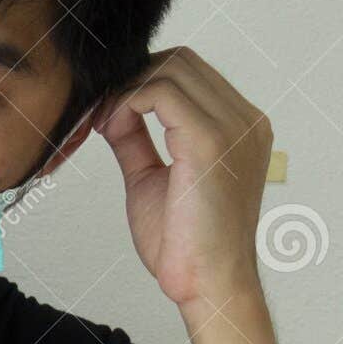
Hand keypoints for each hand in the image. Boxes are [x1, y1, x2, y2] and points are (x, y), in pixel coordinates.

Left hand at [94, 46, 273, 312]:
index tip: (105, 112)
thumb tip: (114, 113)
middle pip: (180, 61)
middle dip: (131, 79)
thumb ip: (136, 141)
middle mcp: (244, 121)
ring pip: (171, 68)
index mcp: (238, 128)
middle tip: (98, 113)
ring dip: (125, 91)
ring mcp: (233, 128)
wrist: (204, 282)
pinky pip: (162, 93)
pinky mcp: (210, 141)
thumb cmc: (184, 243)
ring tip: (101, 124)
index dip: (139, 82)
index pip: (188, 73)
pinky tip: (109, 127)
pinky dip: (127, 102)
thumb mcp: (150, 178)